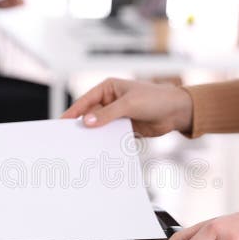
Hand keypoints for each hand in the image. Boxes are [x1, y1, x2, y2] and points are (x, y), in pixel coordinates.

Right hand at [62, 78, 192, 136]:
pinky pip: (111, 135)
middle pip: (91, 115)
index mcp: (108, 88)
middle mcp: (110, 101)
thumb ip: (108, 114)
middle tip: (68, 139)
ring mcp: (117, 115)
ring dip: (94, 136)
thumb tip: (87, 121)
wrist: (177, 111)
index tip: (61, 123)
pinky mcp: (125, 127)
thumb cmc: (155, 99)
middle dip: (82, 126)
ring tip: (82, 148)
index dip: (73, 112)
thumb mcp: (129, 104)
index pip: (86, 101)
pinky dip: (106, 142)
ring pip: (100, 127)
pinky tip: (99, 151)